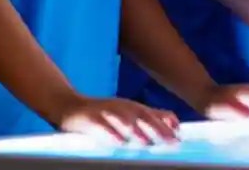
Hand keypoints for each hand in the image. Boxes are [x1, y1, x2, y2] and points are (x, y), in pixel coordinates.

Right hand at [55, 96, 179, 145]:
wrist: (69, 105)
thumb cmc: (103, 113)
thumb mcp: (129, 113)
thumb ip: (151, 116)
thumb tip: (175, 123)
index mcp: (133, 108)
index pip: (153, 115)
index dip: (166, 125)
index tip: (179, 137)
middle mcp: (122, 108)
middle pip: (142, 117)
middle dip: (157, 129)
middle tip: (170, 141)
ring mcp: (106, 111)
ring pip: (123, 119)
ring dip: (135, 130)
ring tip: (146, 141)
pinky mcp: (89, 118)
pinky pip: (101, 125)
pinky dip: (110, 133)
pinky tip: (118, 142)